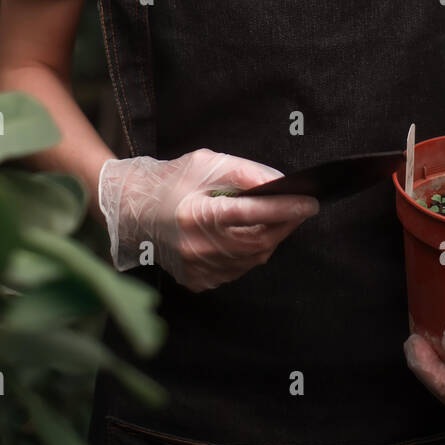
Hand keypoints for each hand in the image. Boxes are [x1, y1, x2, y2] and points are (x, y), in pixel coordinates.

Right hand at [98, 149, 318, 289]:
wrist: (133, 210)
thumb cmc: (171, 181)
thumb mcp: (206, 163)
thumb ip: (245, 172)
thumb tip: (280, 183)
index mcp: (195, 214)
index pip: (251, 213)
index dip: (285, 208)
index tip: (311, 202)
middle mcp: (195, 247)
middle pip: (257, 241)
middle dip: (285, 224)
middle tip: (302, 208)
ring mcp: (196, 269)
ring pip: (251, 259)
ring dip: (271, 238)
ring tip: (276, 218)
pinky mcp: (197, 281)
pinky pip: (238, 269)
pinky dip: (251, 252)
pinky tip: (248, 235)